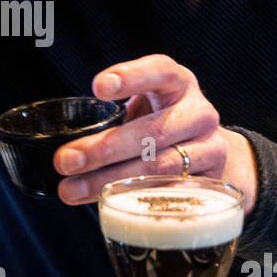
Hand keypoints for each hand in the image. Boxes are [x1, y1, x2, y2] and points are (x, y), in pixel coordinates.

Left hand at [53, 53, 258, 212]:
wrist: (210, 151)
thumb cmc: (161, 123)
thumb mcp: (145, 107)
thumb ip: (114, 116)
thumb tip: (63, 148)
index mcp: (179, 84)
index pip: (159, 72)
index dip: (131, 77)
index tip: (98, 88)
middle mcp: (200, 113)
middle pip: (152, 131)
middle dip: (103, 148)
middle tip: (65, 160)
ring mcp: (211, 148)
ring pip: (158, 167)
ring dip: (110, 180)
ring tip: (71, 189)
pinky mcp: (213, 183)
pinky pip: (170, 195)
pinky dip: (135, 201)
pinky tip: (107, 205)